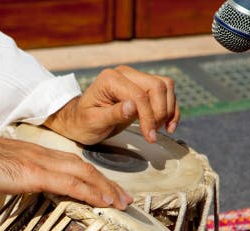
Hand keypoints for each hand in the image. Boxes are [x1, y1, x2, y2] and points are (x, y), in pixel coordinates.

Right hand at [0, 130, 132, 209]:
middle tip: (126, 199)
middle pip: (84, 167)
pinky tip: (104, 202)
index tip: (107, 190)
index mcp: (35, 155)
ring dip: (106, 188)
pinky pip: (69, 183)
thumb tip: (20, 186)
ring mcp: (39, 163)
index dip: (93, 177)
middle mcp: (42, 155)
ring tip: (122, 203)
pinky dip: (90, 192)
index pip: (72, 165)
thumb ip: (15, 178)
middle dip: (107, 183)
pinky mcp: (34, 173)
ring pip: (82, 173)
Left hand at [43, 66, 179, 144]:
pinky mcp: (142, 87)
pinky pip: (164, 92)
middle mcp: (124, 74)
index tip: (150, 137)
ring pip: (165, 86)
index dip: (148, 116)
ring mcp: (134, 78)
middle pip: (157, 86)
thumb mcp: (93, 122)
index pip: (139, 95)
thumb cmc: (82, 122)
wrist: (78, 121)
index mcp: (110, 79)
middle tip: (153, 134)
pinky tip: (168, 125)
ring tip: (161, 130)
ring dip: (168, 109)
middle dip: (160, 112)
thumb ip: (112, 114)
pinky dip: (170, 108)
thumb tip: (132, 107)